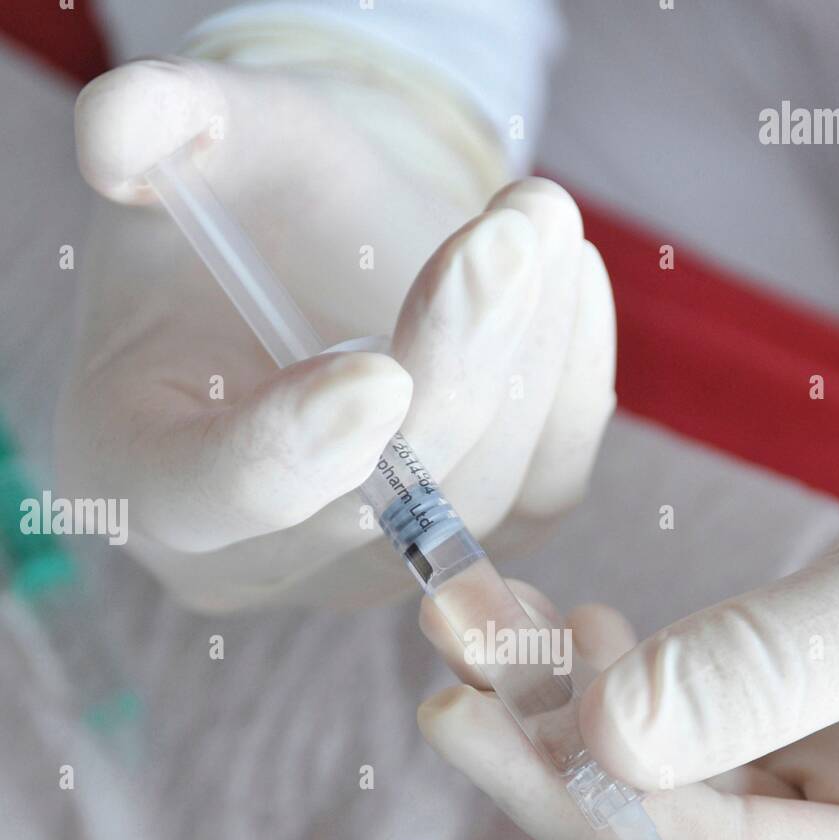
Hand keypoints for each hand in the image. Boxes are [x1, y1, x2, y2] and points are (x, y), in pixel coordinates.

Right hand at [59, 59, 614, 611]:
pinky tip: (569, 282)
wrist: (324, 268)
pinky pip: (542, 494)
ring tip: (541, 222)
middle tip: (513, 235)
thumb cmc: (246, 216)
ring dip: (530, 359)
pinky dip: (571, 389)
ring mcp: (367, 568)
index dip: (292, 449)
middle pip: (372, 504)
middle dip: (455, 363)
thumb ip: (159, 131)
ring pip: (477, 502)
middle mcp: (255, 553)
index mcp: (142, 471)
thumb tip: (121, 127)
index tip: (380, 374)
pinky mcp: (464, 549)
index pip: (206, 493)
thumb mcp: (199, 156)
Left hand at [419, 395, 838, 839]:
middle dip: (552, 736)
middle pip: (677, 831)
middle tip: (446, 644)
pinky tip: (569, 620)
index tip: (457, 714)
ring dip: (573, 692)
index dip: (576, 791)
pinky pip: (702, 728)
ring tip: (479, 607)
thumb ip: (775, 669)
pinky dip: (631, 673)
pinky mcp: (822, 750)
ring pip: (675, 776)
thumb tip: (603, 730)